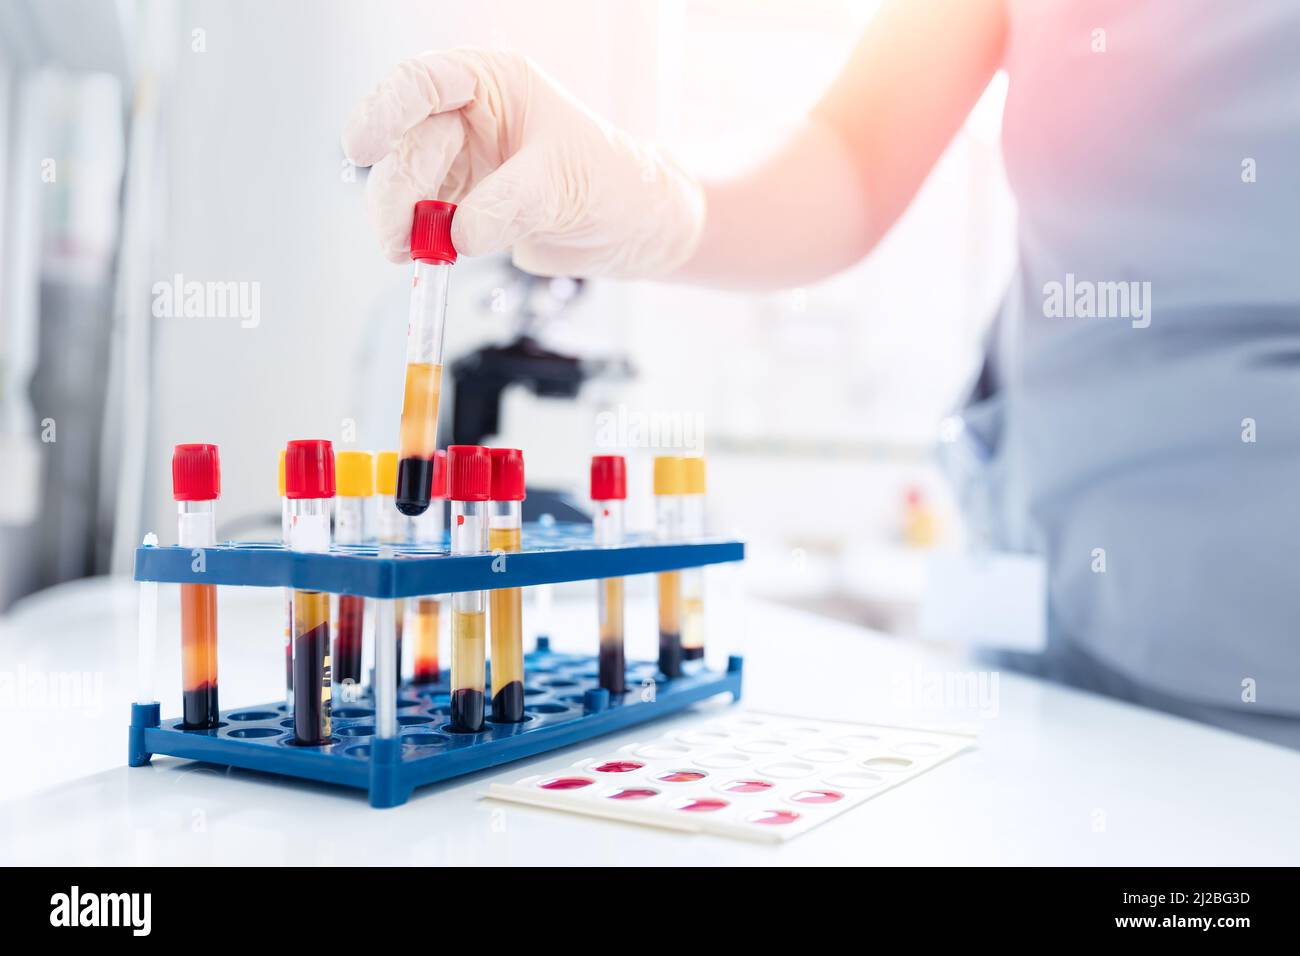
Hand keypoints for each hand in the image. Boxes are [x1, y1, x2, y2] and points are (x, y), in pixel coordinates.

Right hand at [342, 48, 704, 277]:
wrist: (631, 229)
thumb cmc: (612, 183)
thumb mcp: (562, 186)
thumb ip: (507, 204)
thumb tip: (456, 233)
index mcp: (494, 82)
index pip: (425, 81)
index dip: (386, 110)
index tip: (359, 147)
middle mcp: (468, 114)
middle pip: (406, 142)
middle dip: (396, 190)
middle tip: (399, 238)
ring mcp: (461, 158)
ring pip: (403, 182)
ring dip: (397, 221)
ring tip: (410, 254)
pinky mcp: (461, 202)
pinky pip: (420, 217)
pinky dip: (415, 240)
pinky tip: (422, 258)